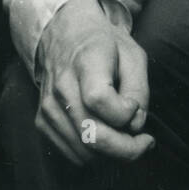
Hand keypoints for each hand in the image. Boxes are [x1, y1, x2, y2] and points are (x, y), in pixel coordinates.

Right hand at [34, 0, 154, 165]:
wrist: (64, 35)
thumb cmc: (105, 45)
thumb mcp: (133, 55)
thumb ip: (139, 89)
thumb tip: (135, 126)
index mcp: (86, 62)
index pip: (98, 99)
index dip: (123, 112)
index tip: (134, 107)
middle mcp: (61, 87)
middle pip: (90, 134)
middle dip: (126, 149)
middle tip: (145, 143)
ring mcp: (48, 107)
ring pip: (82, 151)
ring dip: (112, 154)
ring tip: (128, 137)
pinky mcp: (42, 122)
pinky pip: (72, 153)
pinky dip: (95, 154)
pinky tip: (109, 137)